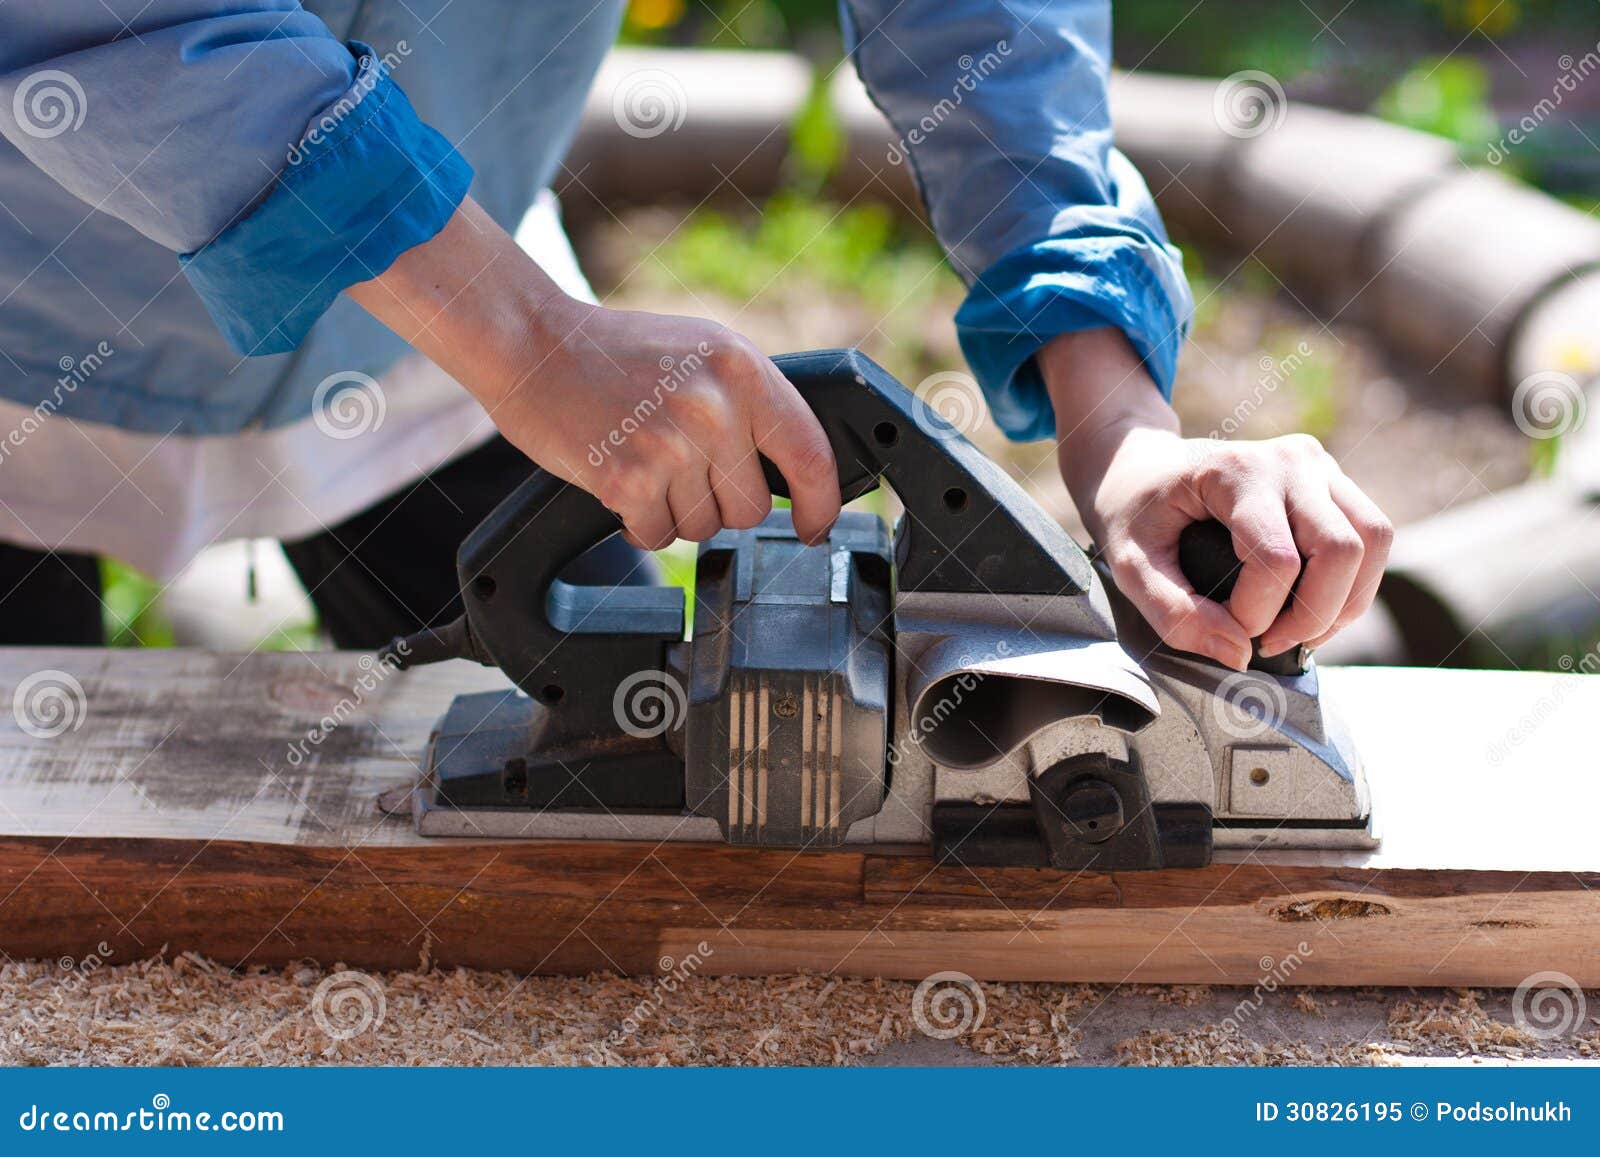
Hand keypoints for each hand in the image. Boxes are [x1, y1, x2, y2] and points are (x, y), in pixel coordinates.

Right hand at [348, 197, 840, 549]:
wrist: (532, 342)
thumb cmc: (615, 350)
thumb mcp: (702, 351)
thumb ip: (751, 401)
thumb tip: (796, 473)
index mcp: (741, 368)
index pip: (809, 454)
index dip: (821, 504)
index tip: (814, 526)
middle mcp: (713, 406)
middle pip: (750, 508)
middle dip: (721, 505)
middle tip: (683, 471)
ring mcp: (670, 444)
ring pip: (703, 527)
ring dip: (677, 512)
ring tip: (647, 465)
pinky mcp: (627, 479)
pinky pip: (658, 535)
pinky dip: (641, 523)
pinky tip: (622, 482)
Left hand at [1041, 328, 1391, 669]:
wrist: (1141, 465)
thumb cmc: (1133, 512)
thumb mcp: (1129, 565)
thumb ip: (1174, 614)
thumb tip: (1239, 655)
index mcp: (1233, 471)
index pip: (1277, 559)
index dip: (1258, 613)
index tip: (1225, 629)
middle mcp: (1288, 459)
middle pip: (1341, 549)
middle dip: (1314, 615)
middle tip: (1270, 644)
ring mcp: (1317, 465)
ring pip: (1373, 540)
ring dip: (1345, 603)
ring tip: (1299, 634)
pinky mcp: (1332, 481)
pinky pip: (1371, 537)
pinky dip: (1353, 585)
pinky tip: (1313, 610)